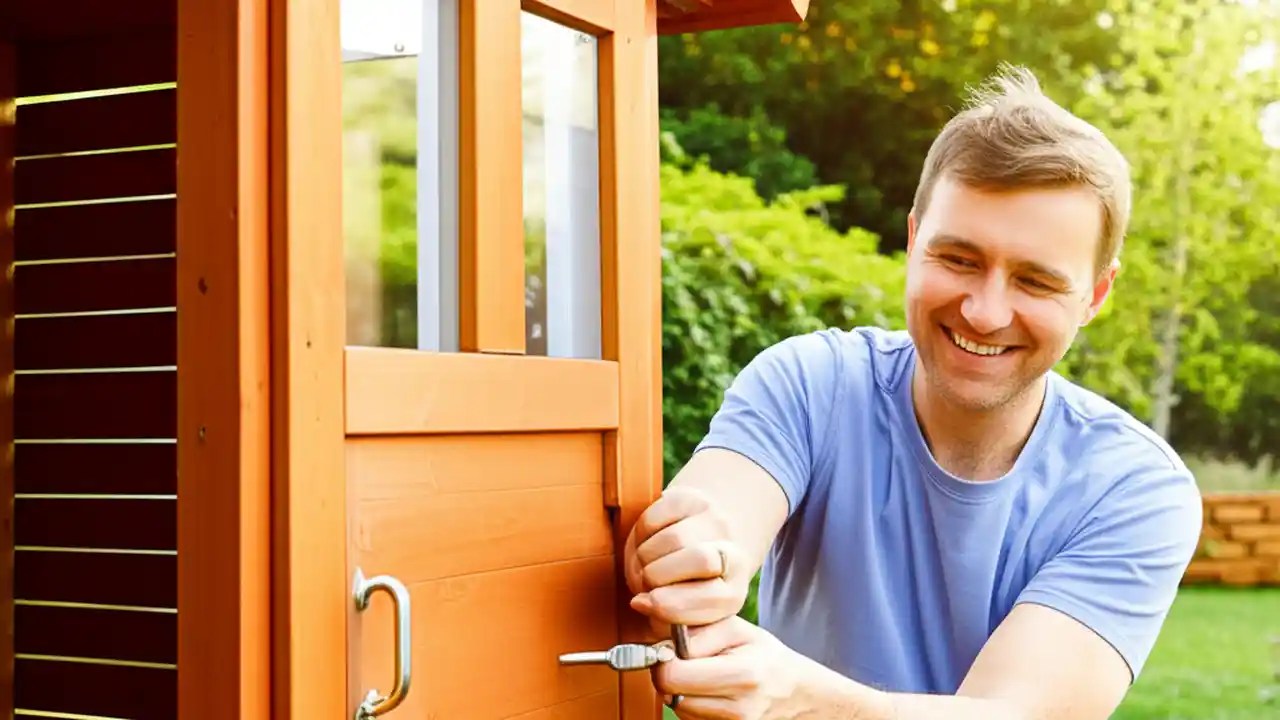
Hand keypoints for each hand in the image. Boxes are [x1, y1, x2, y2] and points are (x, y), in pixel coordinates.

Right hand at [623, 486, 752, 631]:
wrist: (707, 538)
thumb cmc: (689, 587)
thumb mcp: (687, 612)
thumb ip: (669, 618)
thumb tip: (641, 603)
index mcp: (734, 591)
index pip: (709, 599)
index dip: (667, 605)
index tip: (641, 603)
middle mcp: (732, 553)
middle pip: (697, 562)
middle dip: (654, 577)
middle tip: (642, 582)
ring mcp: (714, 521)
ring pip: (671, 540)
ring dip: (641, 557)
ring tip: (641, 565)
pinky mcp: (690, 498)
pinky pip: (654, 518)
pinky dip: (639, 534)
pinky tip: (644, 544)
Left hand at [654, 615, 803, 718]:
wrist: (792, 692)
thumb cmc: (763, 655)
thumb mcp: (737, 629)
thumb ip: (697, 630)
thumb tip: (661, 639)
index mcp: (742, 675)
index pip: (672, 675)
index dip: (665, 657)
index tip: (674, 647)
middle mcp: (737, 710)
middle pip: (670, 695)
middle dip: (669, 674)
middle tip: (683, 661)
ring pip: (677, 708)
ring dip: (680, 691)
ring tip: (703, 676)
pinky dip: (691, 705)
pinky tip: (709, 693)